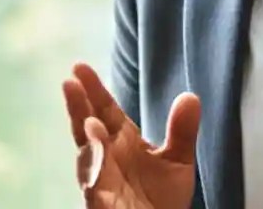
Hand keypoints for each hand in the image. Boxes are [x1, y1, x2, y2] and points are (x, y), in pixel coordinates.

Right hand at [62, 62, 199, 208]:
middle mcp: (106, 157)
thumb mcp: (178, 160)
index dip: (94, 90)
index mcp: (122, 141)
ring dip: (89, 141)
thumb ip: (181, 131)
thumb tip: (191, 97)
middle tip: (71, 82)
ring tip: (90, 122)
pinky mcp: (101, 204)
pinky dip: (95, 174)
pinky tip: (98, 160)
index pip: (105, 110)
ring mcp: (101, 181)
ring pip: (88, 158)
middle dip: (79, 107)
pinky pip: (94, 189)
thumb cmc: (162, 198)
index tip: (80, 67)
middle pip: (87, 127)